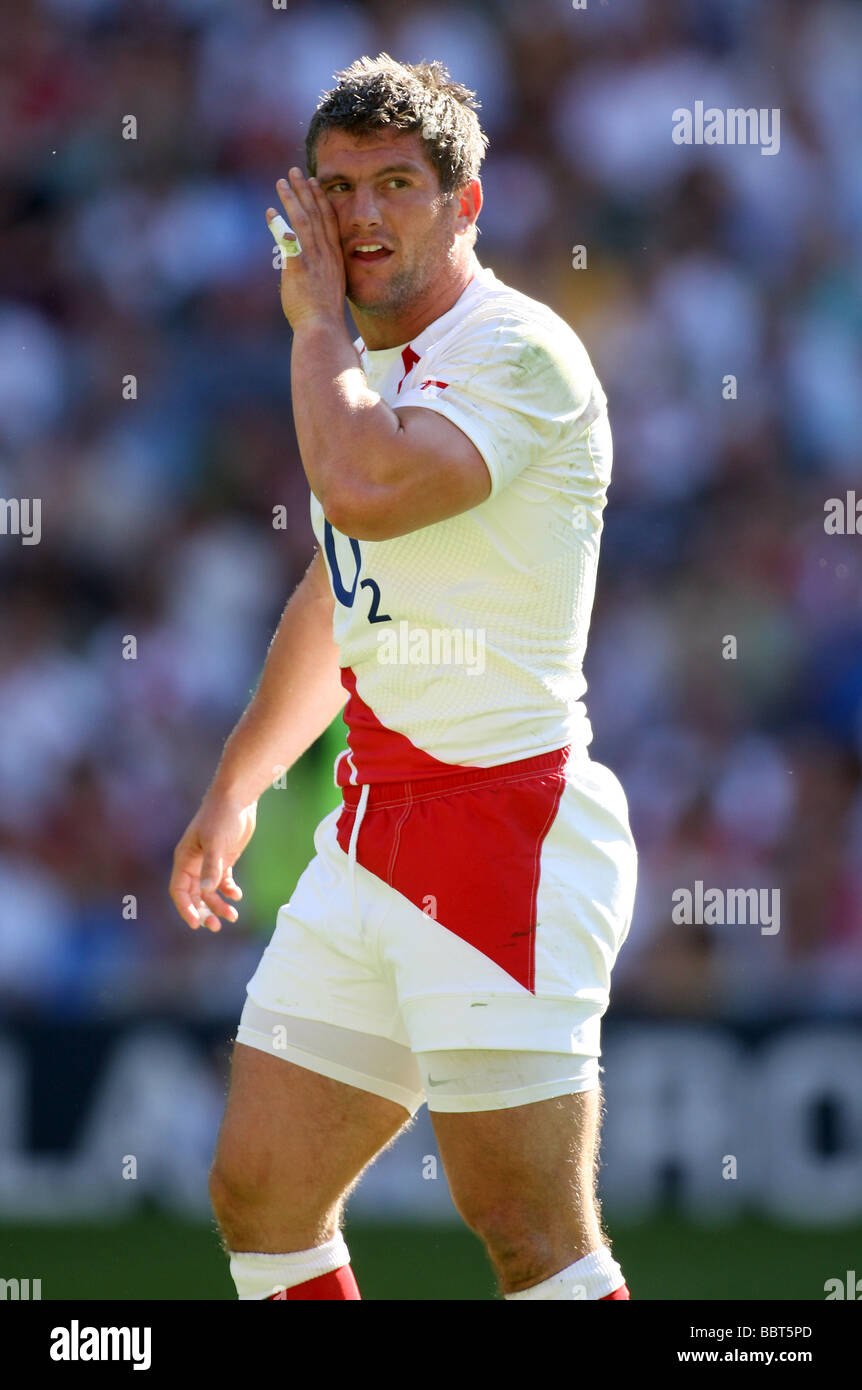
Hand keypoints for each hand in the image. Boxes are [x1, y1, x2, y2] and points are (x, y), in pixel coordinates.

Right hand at [169, 793, 257, 931]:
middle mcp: (194, 863)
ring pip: (209, 891)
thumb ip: (212, 867)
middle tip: (215, 926)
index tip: (195, 924)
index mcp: (185, 860)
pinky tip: (236, 896)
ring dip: (218, 904)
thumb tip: (206, 891)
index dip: (185, 908)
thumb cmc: (221, 817)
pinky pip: (222, 882)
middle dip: (203, 911)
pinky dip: (228, 891)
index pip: (179, 890)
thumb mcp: (216, 843)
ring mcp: (209, 862)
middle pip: (194, 895)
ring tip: (233, 916)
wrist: (237, 798)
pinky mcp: (224, 859)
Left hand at [267, 167, 345, 330]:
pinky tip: (270, 213)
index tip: (314, 183)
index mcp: (334, 258)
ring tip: (282, 182)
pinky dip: (278, 226)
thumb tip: (299, 265)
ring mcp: (313, 260)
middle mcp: (326, 255)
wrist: (323, 329)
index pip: (329, 221)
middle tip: (296, 171)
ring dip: (292, 200)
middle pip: (316, 214)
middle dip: (306, 191)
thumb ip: (315, 271)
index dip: (321, 200)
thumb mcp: (326, 289)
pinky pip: (288, 242)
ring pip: (303, 221)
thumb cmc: (323, 316)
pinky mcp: (299, 269)